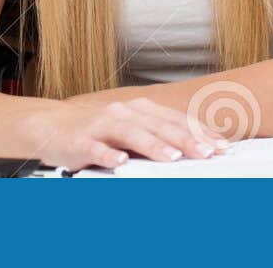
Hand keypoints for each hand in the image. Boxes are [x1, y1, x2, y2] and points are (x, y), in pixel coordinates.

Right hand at [34, 97, 228, 170]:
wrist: (51, 125)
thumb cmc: (97, 129)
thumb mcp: (131, 128)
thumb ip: (159, 135)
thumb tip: (196, 146)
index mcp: (140, 109)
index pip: (175, 120)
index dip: (200, 132)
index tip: (222, 145)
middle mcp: (124, 113)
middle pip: (159, 126)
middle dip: (185, 139)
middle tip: (208, 152)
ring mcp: (101, 125)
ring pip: (131, 134)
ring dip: (153, 145)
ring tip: (172, 156)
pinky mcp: (80, 141)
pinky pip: (96, 148)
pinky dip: (108, 154)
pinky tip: (120, 162)